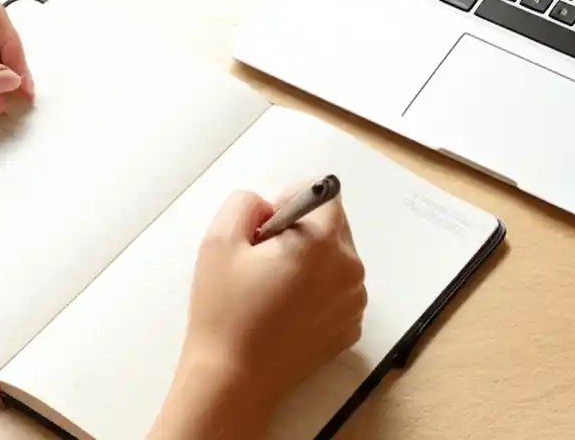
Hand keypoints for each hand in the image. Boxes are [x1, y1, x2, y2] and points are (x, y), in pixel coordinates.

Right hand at [149, 188, 366, 439]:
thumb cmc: (224, 311)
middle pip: (334, 226)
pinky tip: (286, 311)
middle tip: (264, 259)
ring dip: (311, 261)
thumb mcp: (220, 240)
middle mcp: (350, 270)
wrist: (233, 380)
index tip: (266, 227)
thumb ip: (246, 202)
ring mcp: (354, 303)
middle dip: (302, 230)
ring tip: (272, 287)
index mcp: (323, 243)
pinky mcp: (350, 328)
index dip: (292, 201)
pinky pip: (339, 291)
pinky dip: (318, 291)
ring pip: (337, 259)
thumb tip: (269, 205)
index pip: (326, 194)